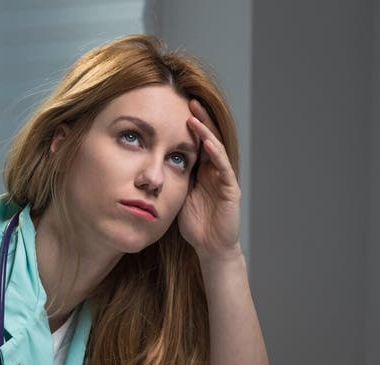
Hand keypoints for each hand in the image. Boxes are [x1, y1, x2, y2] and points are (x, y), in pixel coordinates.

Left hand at [177, 98, 240, 261]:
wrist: (210, 248)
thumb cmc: (194, 226)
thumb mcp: (177, 197)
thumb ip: (170, 181)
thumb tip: (148, 169)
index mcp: (202, 171)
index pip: (195, 142)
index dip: (187, 126)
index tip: (173, 108)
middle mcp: (215, 171)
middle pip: (207, 138)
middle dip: (198, 119)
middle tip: (187, 99)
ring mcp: (224, 178)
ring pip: (216, 148)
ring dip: (206, 131)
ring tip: (194, 115)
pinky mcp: (231, 189)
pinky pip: (223, 167)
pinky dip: (216, 153)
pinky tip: (206, 142)